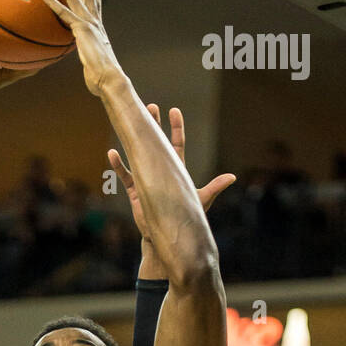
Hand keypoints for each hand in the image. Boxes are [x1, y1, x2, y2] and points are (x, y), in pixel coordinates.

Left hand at [38, 0, 118, 96]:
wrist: (109, 79)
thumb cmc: (101, 78)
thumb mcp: (94, 65)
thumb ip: (90, 60)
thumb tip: (90, 71)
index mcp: (98, 27)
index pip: (98, 3)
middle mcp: (94, 21)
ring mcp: (88, 23)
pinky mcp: (81, 29)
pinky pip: (62, 11)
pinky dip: (51, 1)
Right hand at [110, 106, 235, 241]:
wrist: (166, 238)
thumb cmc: (184, 220)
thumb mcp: (201, 200)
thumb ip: (215, 187)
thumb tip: (232, 177)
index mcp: (177, 171)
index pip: (177, 144)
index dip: (176, 128)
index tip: (174, 110)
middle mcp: (161, 172)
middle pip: (156, 144)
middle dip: (153, 125)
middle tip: (149, 107)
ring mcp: (147, 180)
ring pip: (139, 155)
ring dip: (135, 140)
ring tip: (130, 123)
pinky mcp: (135, 192)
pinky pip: (125, 175)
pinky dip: (118, 165)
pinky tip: (112, 152)